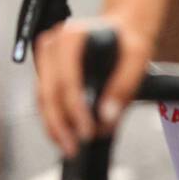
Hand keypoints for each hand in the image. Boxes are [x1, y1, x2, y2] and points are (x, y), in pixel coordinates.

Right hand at [36, 15, 152, 158]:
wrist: (122, 30)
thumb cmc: (129, 43)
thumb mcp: (137, 60)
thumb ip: (122, 88)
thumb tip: (105, 118)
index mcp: (71, 36)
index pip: (67, 80)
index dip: (75, 110)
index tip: (87, 133)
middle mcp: (51, 43)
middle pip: (48, 91)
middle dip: (59, 124)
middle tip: (73, 149)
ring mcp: (44, 55)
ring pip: (42, 97)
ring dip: (53, 125)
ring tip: (69, 147)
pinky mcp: (45, 68)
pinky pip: (44, 97)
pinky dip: (53, 117)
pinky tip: (65, 134)